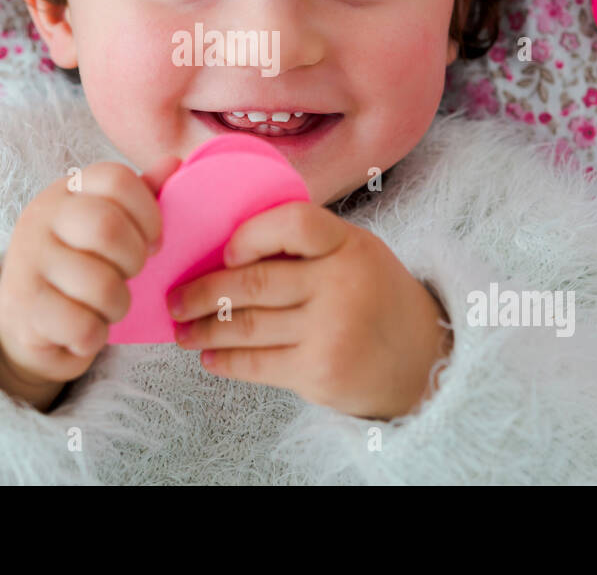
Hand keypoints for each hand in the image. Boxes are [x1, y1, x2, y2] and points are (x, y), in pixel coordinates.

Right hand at [0, 155, 180, 407]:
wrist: (25, 322)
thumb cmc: (80, 265)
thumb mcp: (106, 224)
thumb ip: (140, 196)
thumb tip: (174, 163)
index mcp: (67, 190)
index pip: (118, 179)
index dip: (149, 214)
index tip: (154, 243)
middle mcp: (41, 217)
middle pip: (108, 227)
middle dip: (134, 260)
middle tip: (128, 275)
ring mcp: (27, 262)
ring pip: (101, 284)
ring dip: (118, 305)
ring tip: (107, 305)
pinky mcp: (24, 308)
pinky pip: (83, 325)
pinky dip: (96, 334)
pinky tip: (86, 328)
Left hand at [166, 202, 451, 419]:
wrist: (422, 359)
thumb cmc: (373, 294)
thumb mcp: (354, 252)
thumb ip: (304, 244)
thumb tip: (221, 247)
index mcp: (349, 245)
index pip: (293, 224)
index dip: (251, 235)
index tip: (224, 252)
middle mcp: (342, 285)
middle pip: (254, 284)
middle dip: (201, 293)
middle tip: (174, 298)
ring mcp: (332, 331)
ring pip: (246, 327)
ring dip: (203, 329)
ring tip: (182, 330)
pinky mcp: (321, 372)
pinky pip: (257, 365)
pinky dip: (225, 361)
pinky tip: (209, 356)